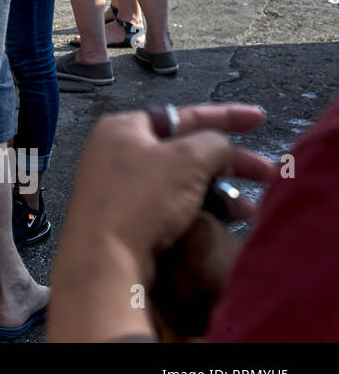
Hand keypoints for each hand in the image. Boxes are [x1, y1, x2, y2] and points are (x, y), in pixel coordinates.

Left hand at [65, 105, 277, 275]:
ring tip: (250, 212)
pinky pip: (171, 206)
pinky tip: (226, 224)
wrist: (105, 258)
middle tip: (268, 174)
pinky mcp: (126, 218)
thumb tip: (220, 148)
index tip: (260, 119)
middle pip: (186, 150)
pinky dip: (199, 210)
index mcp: (124, 128)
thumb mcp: (187, 160)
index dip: (226, 116)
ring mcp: (119, 187)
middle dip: (230, 163)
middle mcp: (118, 153)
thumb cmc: (143, 198)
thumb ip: (214, 144)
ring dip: (220, 193)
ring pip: (182, 182)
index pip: (183, 115)